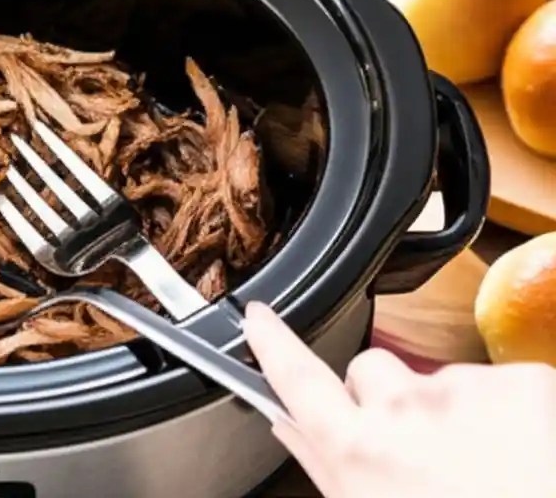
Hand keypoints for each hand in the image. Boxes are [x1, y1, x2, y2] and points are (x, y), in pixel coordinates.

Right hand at [243, 301, 555, 497]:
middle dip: (386, 396)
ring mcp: (464, 389)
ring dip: (458, 411)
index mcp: (357, 451)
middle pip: (371, 370)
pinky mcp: (525, 381)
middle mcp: (400, 409)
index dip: (272, 345)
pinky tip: (527, 455)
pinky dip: (515, 413)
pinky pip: (504, 383)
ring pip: (441, 379)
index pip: (296, 378)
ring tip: (492, 467)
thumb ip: (330, 466)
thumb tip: (291, 428)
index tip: (258, 319)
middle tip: (420, 446)